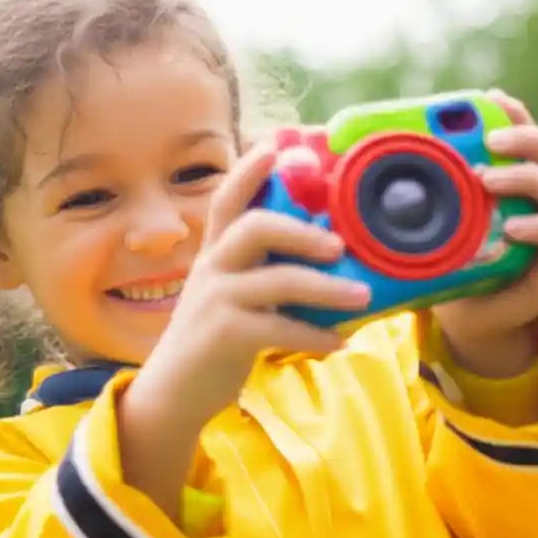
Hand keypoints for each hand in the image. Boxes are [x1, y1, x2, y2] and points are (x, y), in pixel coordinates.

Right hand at [137, 140, 370, 421]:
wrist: (174, 392)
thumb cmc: (215, 339)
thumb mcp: (233, 296)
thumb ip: (265, 271)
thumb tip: (331, 256)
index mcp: (215, 253)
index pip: (227, 199)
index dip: (249, 169)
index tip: (276, 144)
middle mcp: (212, 268)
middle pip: (253, 226)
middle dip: (301, 230)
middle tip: (339, 245)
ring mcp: (216, 300)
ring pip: (277, 280)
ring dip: (326, 288)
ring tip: (363, 297)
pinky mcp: (224, 335)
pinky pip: (279, 328)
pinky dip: (315, 335)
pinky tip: (339, 342)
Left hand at [430, 88, 537, 377]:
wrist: (470, 320)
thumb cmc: (451, 263)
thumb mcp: (435, 222)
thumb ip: (419, 190)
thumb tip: (354, 152)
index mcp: (520, 180)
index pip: (528, 135)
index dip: (514, 113)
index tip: (488, 98)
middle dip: (526, 138)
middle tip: (489, 140)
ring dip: (525, 177)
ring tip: (488, 179)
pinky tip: (513, 228)